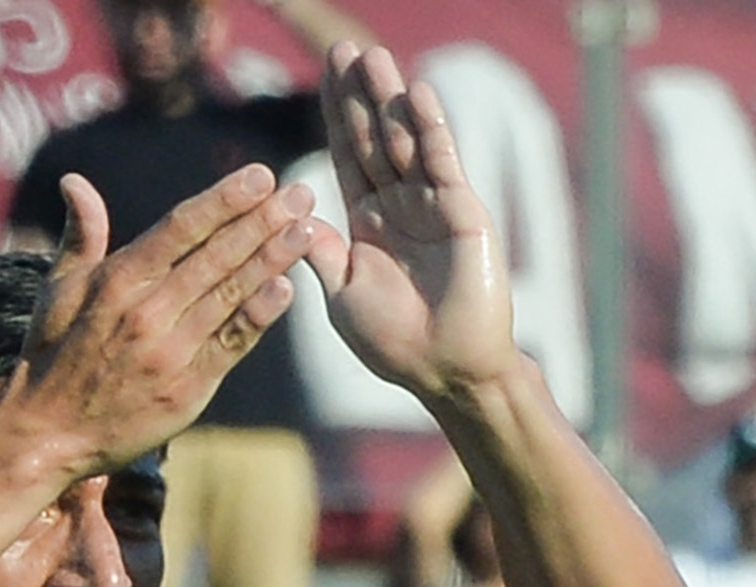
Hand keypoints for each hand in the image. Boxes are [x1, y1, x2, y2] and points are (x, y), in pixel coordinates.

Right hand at [10, 168, 325, 479]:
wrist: (48, 433)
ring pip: (229, 295)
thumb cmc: (52, 354)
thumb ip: (80, 235)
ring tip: (307, 231)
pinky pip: (230, 345)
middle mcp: (147, 311)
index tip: (261, 176)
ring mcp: (170, 351)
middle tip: (302, 193)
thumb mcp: (57, 289)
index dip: (224, 200)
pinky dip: (258, 317)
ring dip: (272, 260)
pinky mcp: (187, 389)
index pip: (181, 228)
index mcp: (118, 280)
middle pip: (215, 256)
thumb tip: (74, 181)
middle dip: (263, 221)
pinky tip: (285, 289)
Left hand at [308, 45, 518, 403]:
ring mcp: (433, 205)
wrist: (446, 370)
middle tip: (343, 48)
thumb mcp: (341, 294)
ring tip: (373, 56)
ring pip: (405, 141)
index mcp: (368, 222)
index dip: (337, 116)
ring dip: (389, 99)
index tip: (326, 75)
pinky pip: (442, 161)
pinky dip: (430, 127)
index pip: (348, 156)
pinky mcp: (462, 211)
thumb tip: (292, 211)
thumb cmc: (393, 343)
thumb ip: (320, 250)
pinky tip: (416, 93)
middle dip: (359, 95)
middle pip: (375, 138)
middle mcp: (401, 206)